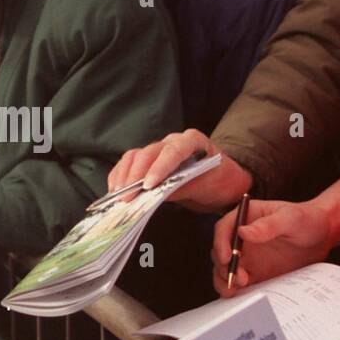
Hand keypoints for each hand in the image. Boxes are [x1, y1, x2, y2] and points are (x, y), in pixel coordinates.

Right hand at [108, 130, 250, 212]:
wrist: (224, 181)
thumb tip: (155, 195)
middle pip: (147, 153)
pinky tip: (115, 190)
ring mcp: (159, 149)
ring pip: (134, 156)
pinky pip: (130, 164)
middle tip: (126, 198)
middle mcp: (172, 141)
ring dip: (124, 176)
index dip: (158, 168)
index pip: (172, 151)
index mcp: (192, 141)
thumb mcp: (207, 186)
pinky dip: (120, 176)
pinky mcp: (150, 161)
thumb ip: (182, 188)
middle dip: (134, 176)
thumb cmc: (220, 181)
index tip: (148, 186)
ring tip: (117, 195)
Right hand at [213, 198, 331, 295]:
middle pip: (221, 252)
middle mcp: (241, 237)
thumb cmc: (307, 219)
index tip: (227, 258)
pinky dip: (237, 291)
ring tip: (235, 291)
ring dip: (226, 281)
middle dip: (224, 267)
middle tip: (238, 279)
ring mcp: (246, 256)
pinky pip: (239, 283)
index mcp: (245, 217)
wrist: (323, 237)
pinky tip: (242, 297)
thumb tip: (243, 232)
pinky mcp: (254, 273)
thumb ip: (268, 225)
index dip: (221, 243)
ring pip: (226, 270)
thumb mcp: (291, 218)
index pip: (224, 229)